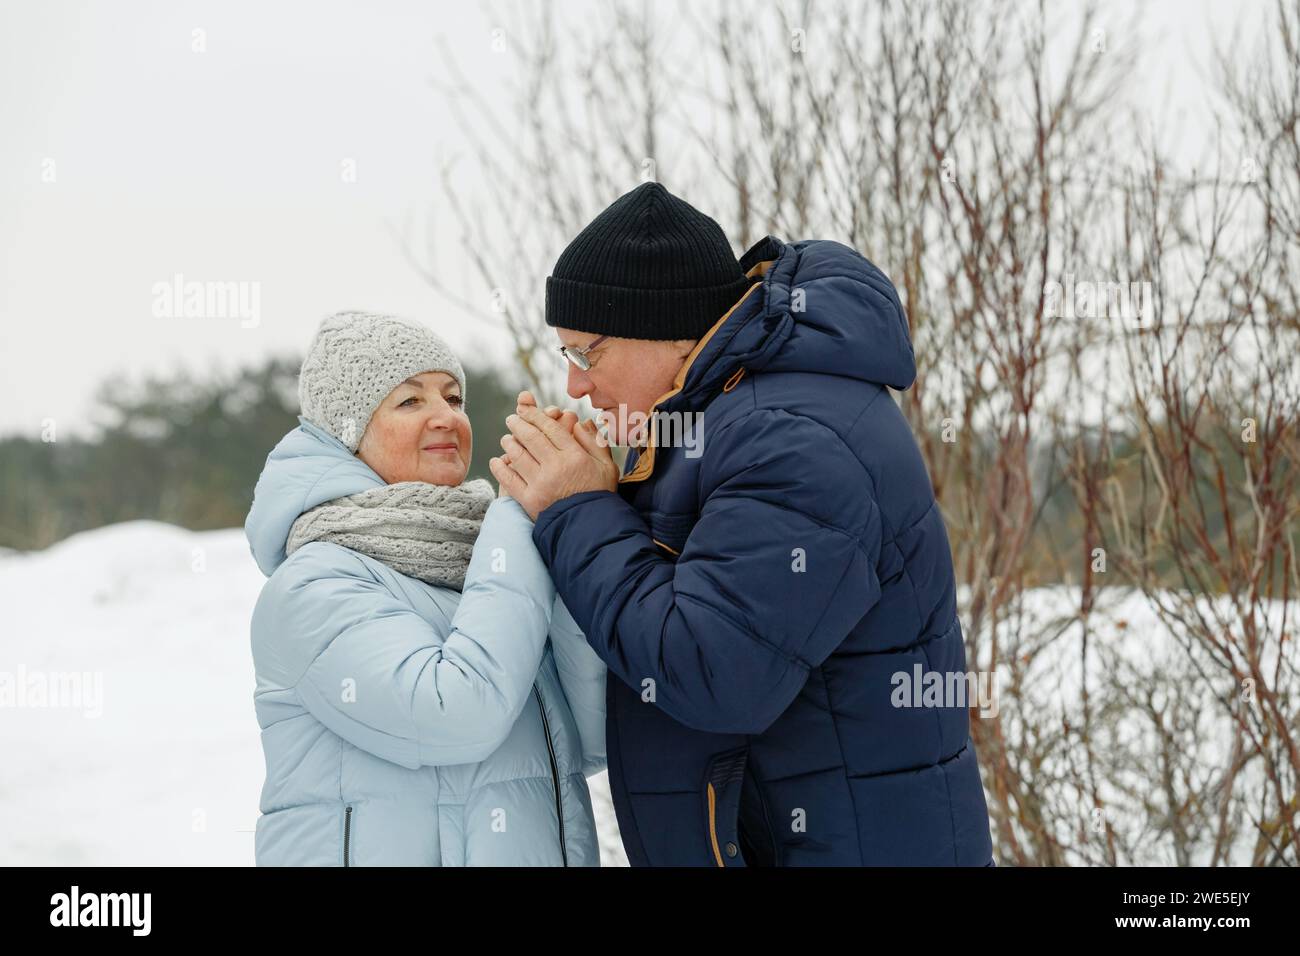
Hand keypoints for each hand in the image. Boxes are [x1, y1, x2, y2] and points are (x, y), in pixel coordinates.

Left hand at [489, 393, 618, 519]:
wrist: (591, 529)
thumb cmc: (600, 495)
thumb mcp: (606, 467)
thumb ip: (595, 443)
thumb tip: (582, 422)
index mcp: (575, 456)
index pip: (550, 428)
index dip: (535, 416)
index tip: (525, 409)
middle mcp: (556, 467)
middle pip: (531, 438)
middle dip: (518, 424)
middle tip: (512, 419)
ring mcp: (541, 484)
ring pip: (518, 455)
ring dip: (509, 443)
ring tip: (507, 439)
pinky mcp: (529, 500)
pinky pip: (509, 478)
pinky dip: (500, 467)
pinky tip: (496, 461)